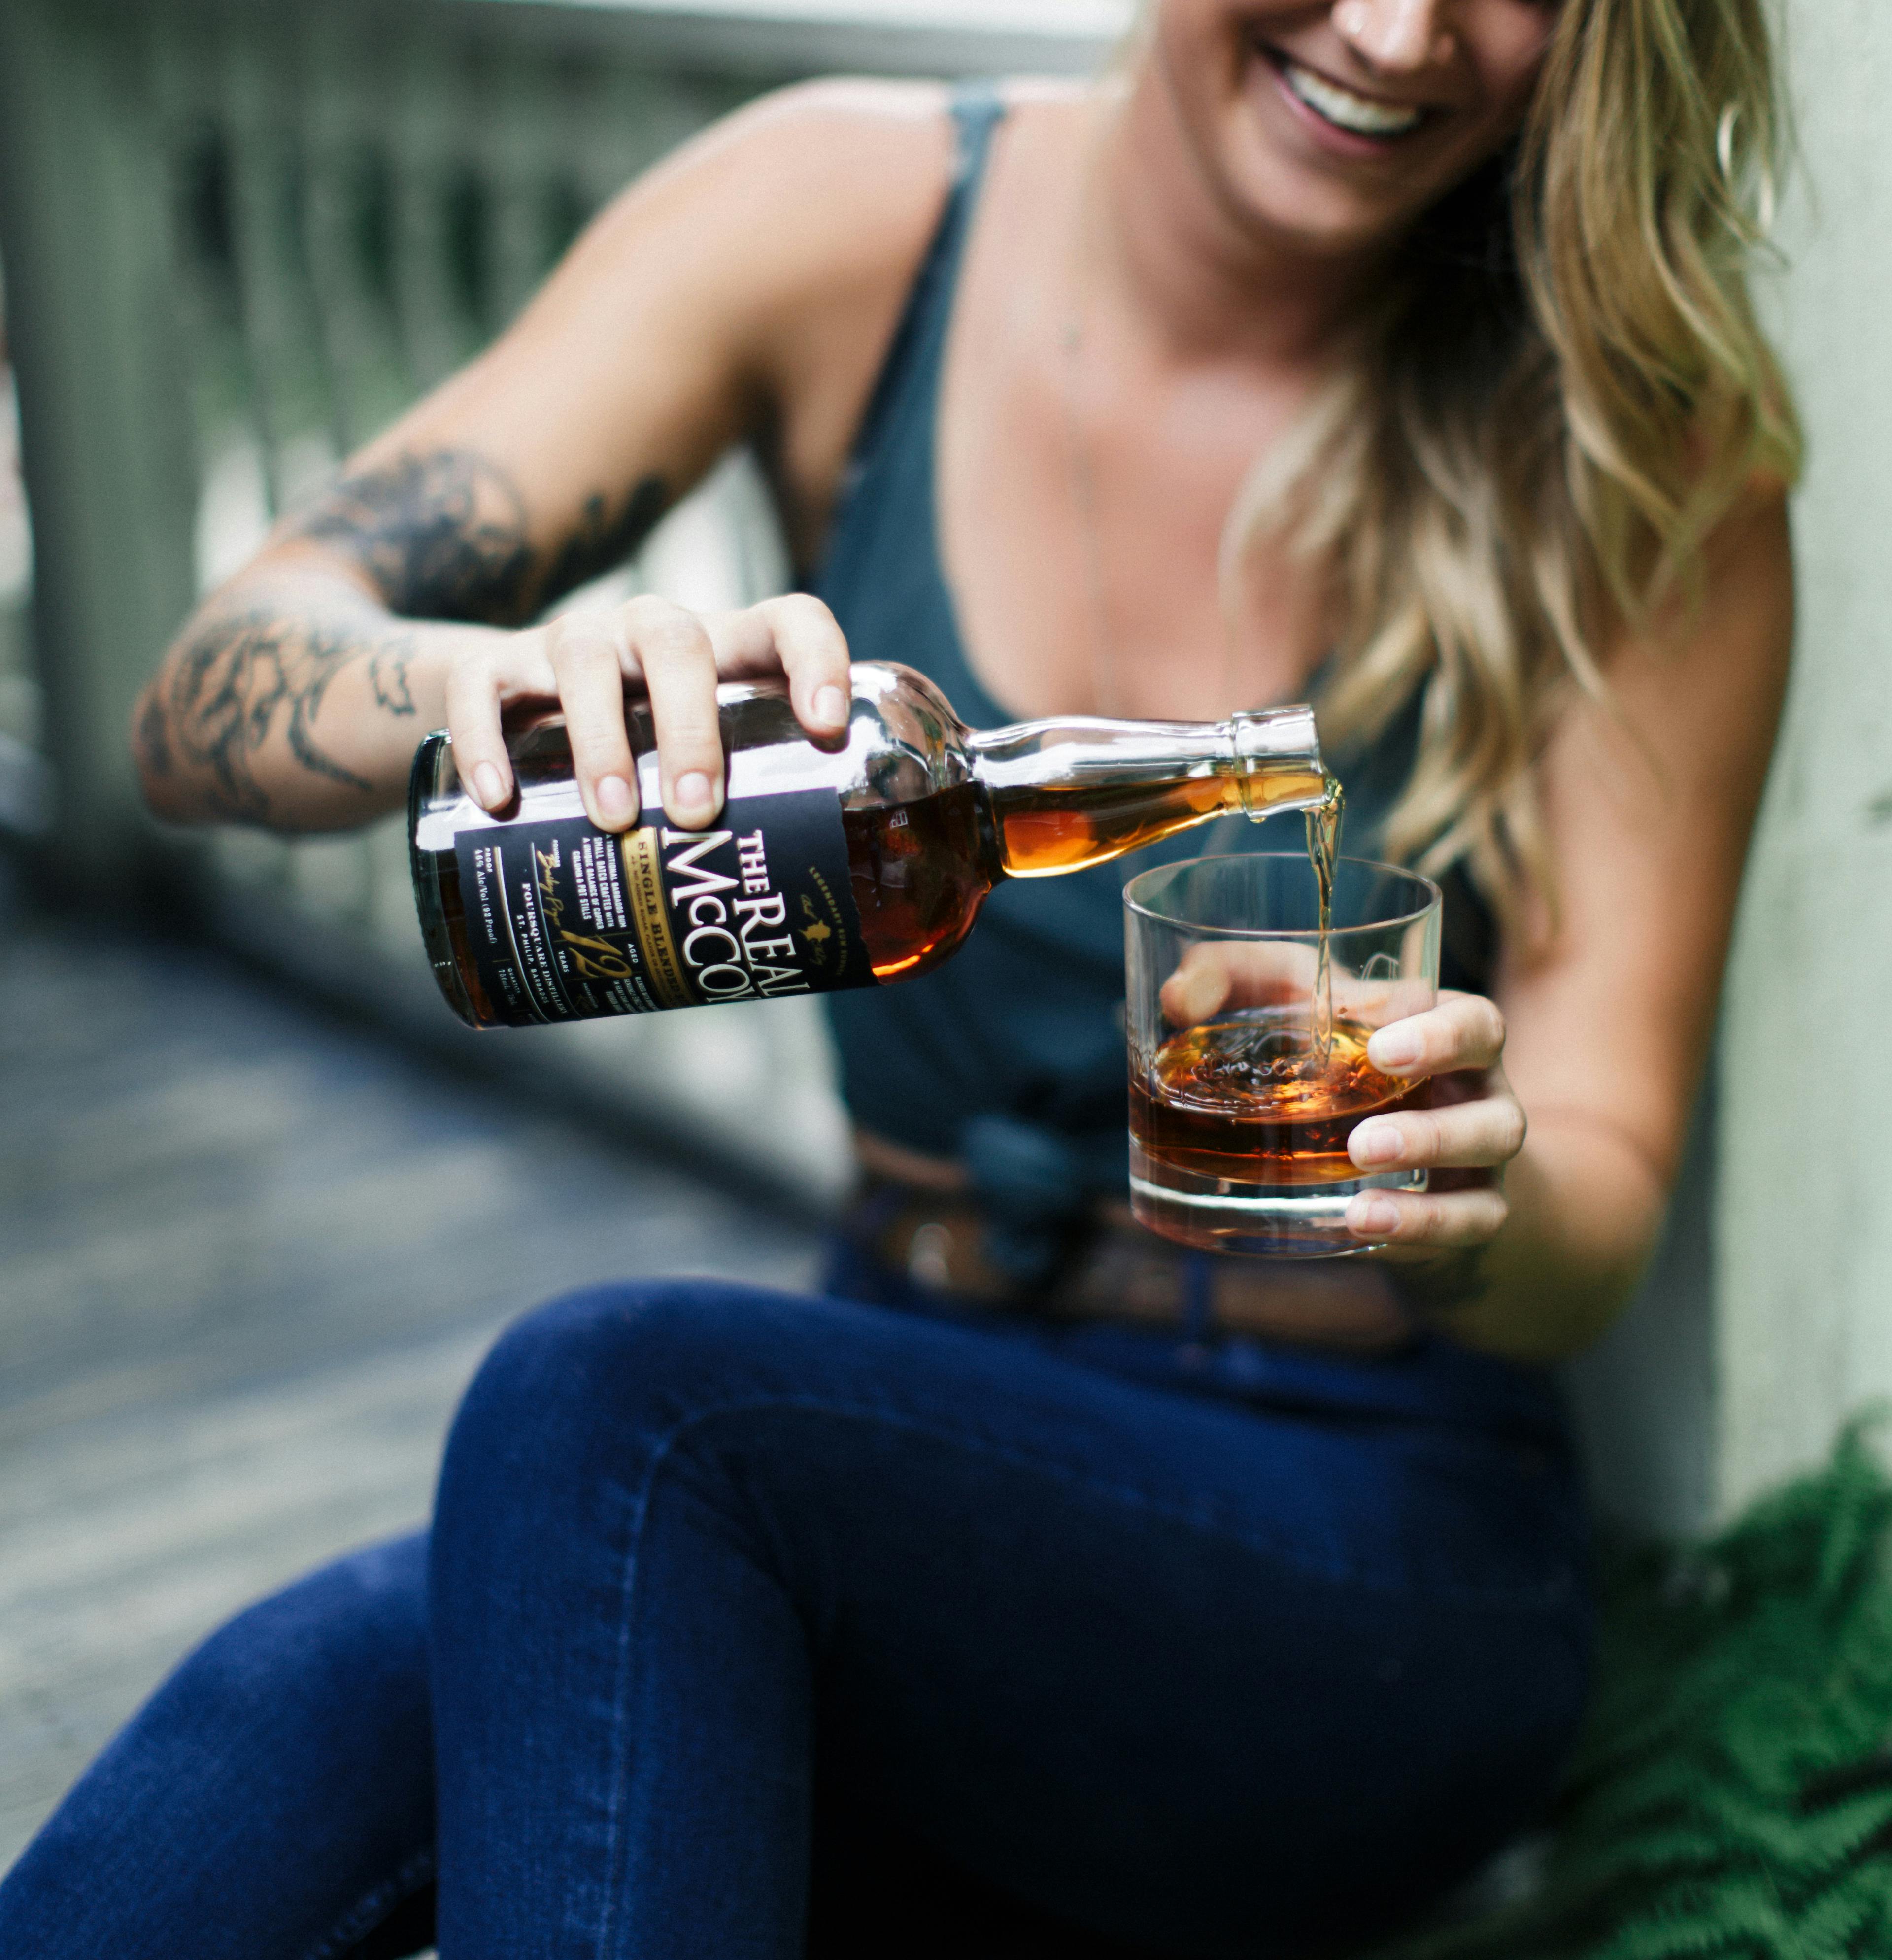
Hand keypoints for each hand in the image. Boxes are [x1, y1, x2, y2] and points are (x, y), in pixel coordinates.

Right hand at [442, 593, 852, 831]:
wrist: (525, 705)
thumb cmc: (651, 752)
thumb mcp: (707, 767)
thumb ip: (756, 822)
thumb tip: (802, 941)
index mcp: (725, 648)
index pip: (789, 623)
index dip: (817, 663)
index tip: (825, 728)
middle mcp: (650, 630)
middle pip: (677, 643)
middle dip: (689, 728)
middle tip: (695, 810)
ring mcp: (573, 641)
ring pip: (584, 662)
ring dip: (600, 741)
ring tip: (612, 818)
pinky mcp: (497, 664)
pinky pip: (480, 684)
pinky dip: (485, 740)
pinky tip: (497, 801)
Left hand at [1343, 990, 1524, 1256]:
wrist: (1420, 1159)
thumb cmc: (1368, 1080)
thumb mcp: (1349, 1046)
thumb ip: (1321, 1026)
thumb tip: (1236, 991)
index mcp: (1459, 1042)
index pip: (1477, 1027)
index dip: (1440, 1037)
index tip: (1379, 1052)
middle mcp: (1486, 1096)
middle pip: (1498, 1113)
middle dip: (1431, 1135)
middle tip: (1361, 1145)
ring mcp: (1489, 1156)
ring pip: (1488, 1171)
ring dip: (1429, 1190)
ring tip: (1361, 1209)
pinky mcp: (1480, 1207)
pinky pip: (1472, 1222)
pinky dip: (1421, 1227)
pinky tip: (1366, 1226)